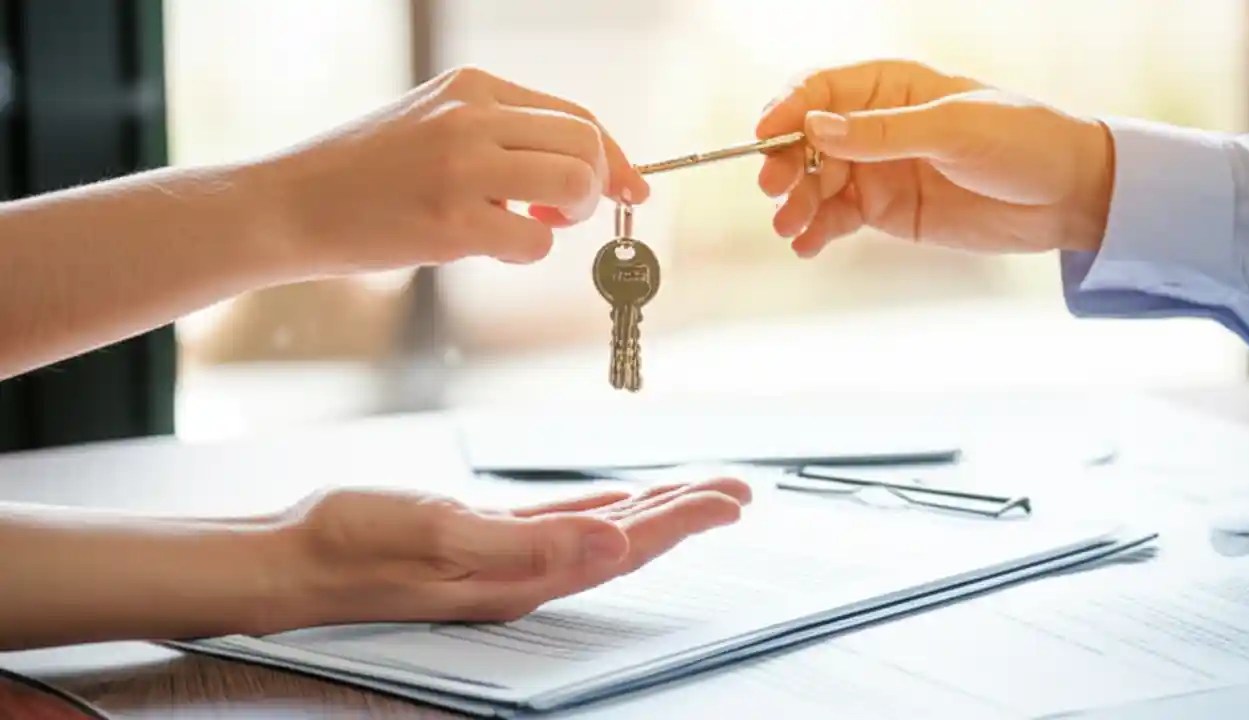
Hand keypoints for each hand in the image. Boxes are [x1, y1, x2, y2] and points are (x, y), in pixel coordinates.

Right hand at [265, 66, 649, 272]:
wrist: (289, 204)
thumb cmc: (364, 173)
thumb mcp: (432, 124)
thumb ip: (499, 136)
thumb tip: (582, 173)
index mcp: (471, 88)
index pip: (575, 114)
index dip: (613, 155)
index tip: (630, 187)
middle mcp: (472, 117)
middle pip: (586, 145)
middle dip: (594, 187)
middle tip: (559, 215)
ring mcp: (462, 167)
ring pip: (573, 186)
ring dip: (565, 218)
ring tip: (522, 225)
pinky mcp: (451, 221)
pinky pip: (534, 241)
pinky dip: (524, 251)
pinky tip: (485, 244)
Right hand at [270, 478, 750, 627]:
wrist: (296, 561)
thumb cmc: (358, 546)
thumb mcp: (441, 534)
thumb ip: (529, 543)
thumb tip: (614, 546)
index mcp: (529, 574)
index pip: (629, 545)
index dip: (685, 521)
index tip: (733, 498)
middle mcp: (528, 573)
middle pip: (628, 541)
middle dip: (686, 516)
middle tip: (738, 490)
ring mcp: (507, 560)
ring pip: (601, 532)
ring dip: (651, 513)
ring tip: (694, 494)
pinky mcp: (482, 542)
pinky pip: (560, 525)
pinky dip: (598, 511)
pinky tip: (611, 505)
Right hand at [756, 60, 1113, 257]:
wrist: (1069, 197)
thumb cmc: (1023, 141)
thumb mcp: (954, 129)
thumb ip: (882, 133)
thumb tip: (816, 128)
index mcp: (891, 87)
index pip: (821, 90)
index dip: (787, 110)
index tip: (765, 138)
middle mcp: (875, 127)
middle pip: (808, 140)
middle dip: (786, 163)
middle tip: (775, 190)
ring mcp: (877, 170)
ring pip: (817, 183)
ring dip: (795, 203)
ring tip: (789, 226)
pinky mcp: (885, 211)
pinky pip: (836, 219)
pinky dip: (816, 232)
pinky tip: (806, 246)